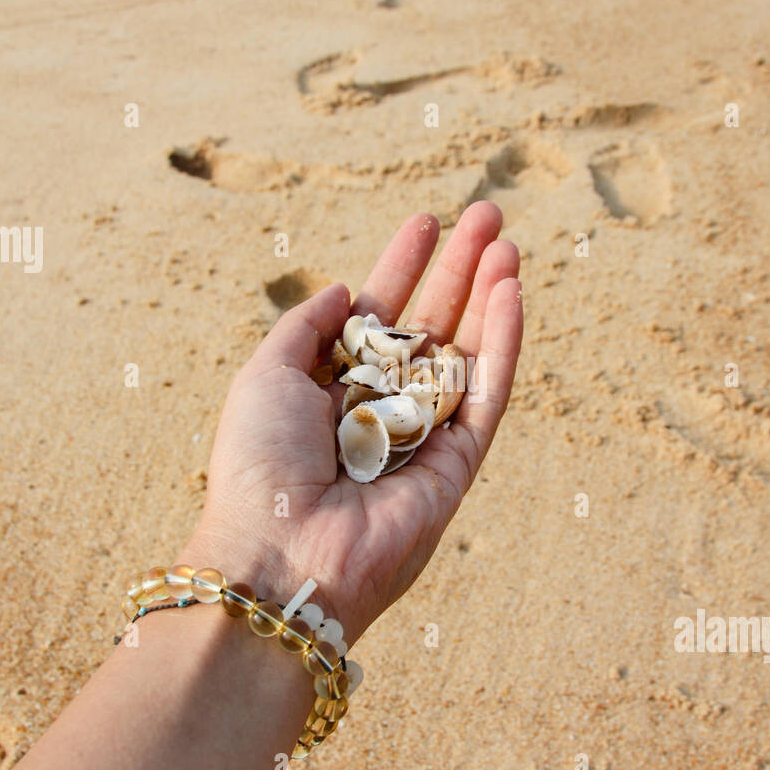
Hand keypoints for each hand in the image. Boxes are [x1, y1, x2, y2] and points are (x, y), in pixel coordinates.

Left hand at [178, 201, 522, 640]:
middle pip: (431, 326)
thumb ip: (306, 328)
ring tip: (506, 241)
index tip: (425, 222)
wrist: (280, 555)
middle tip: (487, 214)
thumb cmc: (258, 465)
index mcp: (331, 389)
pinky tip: (510, 294)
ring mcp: (423, 438)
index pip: (378, 316)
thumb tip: (344, 290)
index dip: (402, 266)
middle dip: (459, 269)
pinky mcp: (457, 466)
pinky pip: (486, 396)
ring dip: (488, 296)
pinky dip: (502, 345)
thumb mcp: (265, 375)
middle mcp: (381, 409)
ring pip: (466, 355)